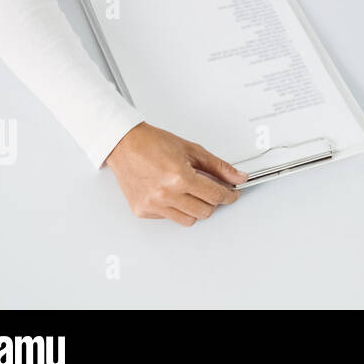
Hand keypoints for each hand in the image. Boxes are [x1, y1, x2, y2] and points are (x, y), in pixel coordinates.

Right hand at [104, 122, 246, 225]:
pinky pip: (169, 218)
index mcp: (180, 177)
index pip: (215, 196)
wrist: (125, 145)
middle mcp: (165, 194)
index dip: (229, 195)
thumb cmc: (154, 144)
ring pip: (188, 220)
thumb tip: (238, 177)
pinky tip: (172, 194)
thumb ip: (218, 167)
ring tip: (190, 192)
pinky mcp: (142, 211)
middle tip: (211, 190)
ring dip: (195, 208)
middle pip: (204, 212)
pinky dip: (175, 209)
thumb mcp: (192, 150)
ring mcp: (153, 205)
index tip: (232, 194)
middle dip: (213, 201)